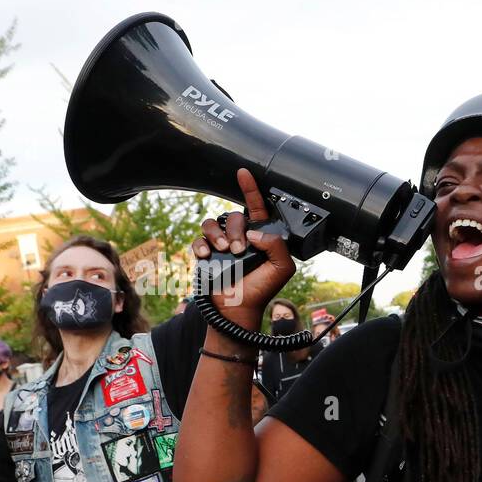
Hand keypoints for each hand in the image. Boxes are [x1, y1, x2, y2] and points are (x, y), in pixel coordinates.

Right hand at [191, 168, 295, 315]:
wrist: (238, 308)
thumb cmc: (261, 289)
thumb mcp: (282, 267)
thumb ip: (277, 245)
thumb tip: (254, 232)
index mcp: (259, 236)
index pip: (256, 207)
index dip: (250, 188)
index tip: (244, 173)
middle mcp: (239, 236)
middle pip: (233, 216)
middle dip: (235, 230)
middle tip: (239, 250)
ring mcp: (221, 244)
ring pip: (213, 223)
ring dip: (219, 236)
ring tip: (225, 252)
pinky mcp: (205, 253)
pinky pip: (198, 238)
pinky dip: (202, 245)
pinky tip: (209, 255)